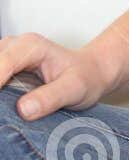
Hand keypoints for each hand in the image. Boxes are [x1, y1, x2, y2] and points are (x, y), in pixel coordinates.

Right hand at [0, 34, 114, 120]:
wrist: (89, 72)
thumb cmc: (84, 77)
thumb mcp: (75, 89)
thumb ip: (51, 97)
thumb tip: (24, 109)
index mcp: (32, 46)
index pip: (3, 62)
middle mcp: (15, 46)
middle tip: (4, 113)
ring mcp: (6, 56)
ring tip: (5, 112)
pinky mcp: (3, 68)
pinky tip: (4, 107)